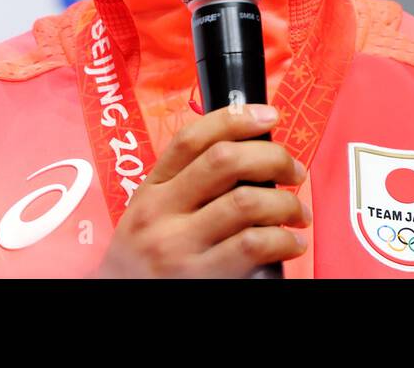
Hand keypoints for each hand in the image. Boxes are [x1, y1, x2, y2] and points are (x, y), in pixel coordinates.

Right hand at [93, 103, 311, 277]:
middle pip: (225, 161)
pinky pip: (252, 245)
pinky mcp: (200, 277)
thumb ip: (185, 186)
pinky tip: (290, 243)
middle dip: (273, 158)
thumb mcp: (150, 215)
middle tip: (294, 170)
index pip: (192, 138)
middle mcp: (162, 213)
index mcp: (151, 190)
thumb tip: (249, 157)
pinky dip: (283, 240)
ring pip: (246, 202)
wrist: (116, 299)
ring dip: (285, 203)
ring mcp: (179, 246)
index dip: (236, 118)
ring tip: (297, 213)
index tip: (268, 116)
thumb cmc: (145, 262)